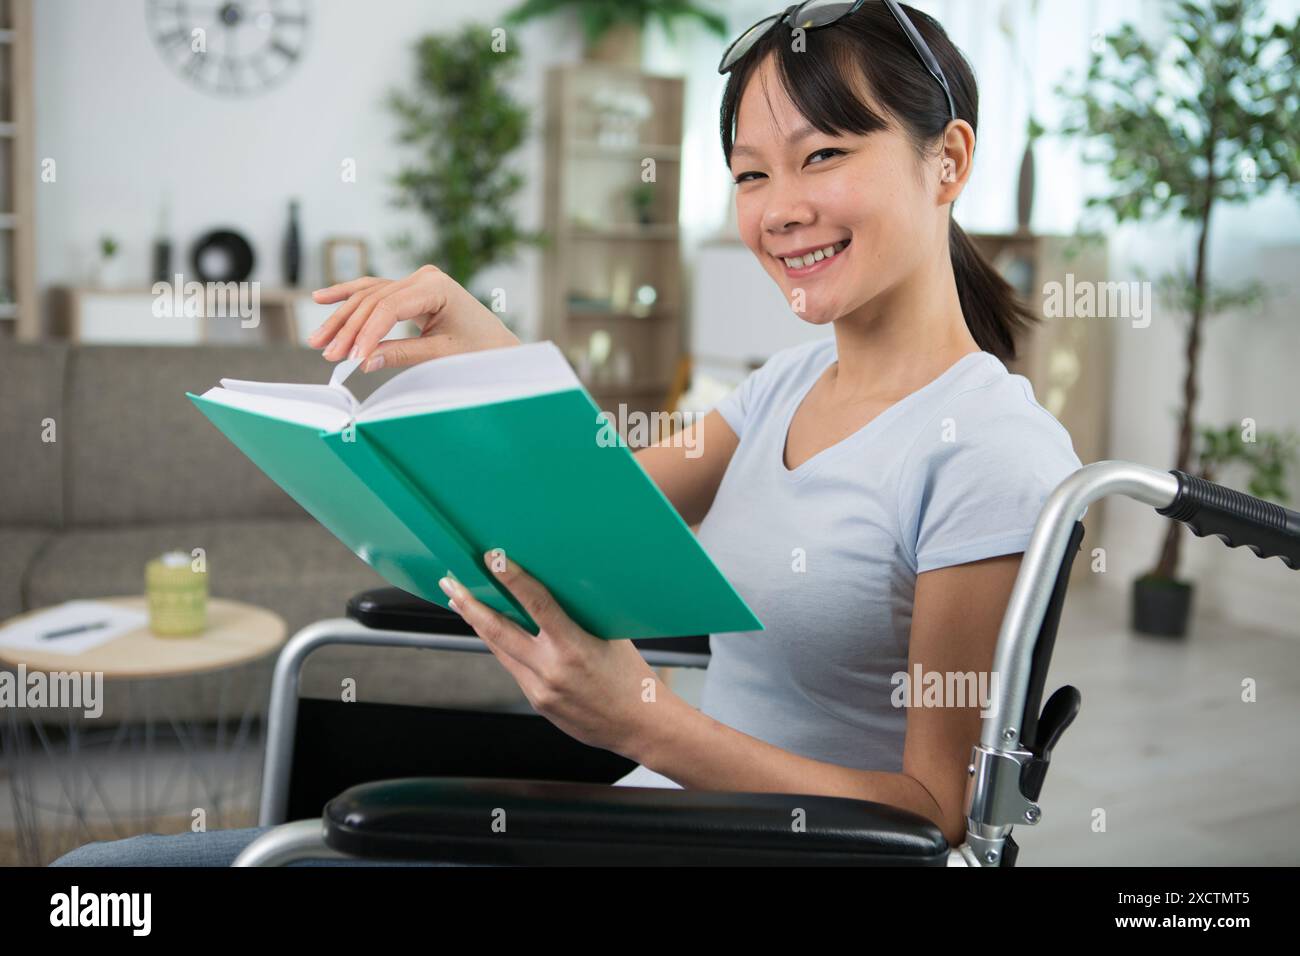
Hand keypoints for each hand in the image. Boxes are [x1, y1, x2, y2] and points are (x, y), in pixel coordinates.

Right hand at [307, 264, 519, 370]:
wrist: (498, 345)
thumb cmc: (479, 349)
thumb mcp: (441, 354)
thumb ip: (402, 354)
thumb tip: (364, 361)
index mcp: (436, 286)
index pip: (389, 307)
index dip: (367, 333)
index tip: (351, 357)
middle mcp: (423, 277)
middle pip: (373, 300)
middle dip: (348, 328)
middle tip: (325, 352)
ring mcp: (416, 281)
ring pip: (369, 296)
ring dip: (342, 318)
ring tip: (318, 339)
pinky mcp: (410, 290)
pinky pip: (374, 292)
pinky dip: (350, 297)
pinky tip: (322, 298)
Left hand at [438, 550, 669, 758]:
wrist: (638, 723)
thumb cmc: (631, 676)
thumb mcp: (610, 636)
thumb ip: (577, 617)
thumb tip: (551, 591)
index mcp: (574, 646)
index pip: (536, 603)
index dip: (511, 578)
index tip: (491, 559)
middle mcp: (552, 668)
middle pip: (498, 631)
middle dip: (469, 605)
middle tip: (450, 583)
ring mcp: (540, 689)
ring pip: (500, 650)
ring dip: (479, 625)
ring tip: (462, 603)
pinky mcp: (537, 702)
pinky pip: (514, 668)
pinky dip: (504, 648)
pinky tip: (496, 635)